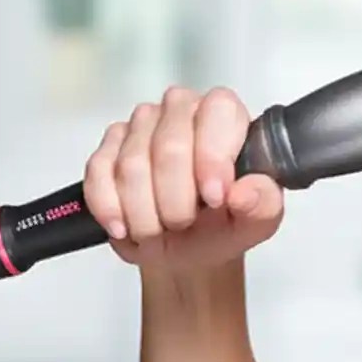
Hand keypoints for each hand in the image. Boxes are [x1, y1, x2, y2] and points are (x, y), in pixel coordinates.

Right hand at [82, 86, 283, 273]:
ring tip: (160, 229)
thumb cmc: (224, 225)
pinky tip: (125, 226)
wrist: (187, 252)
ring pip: (132, 163)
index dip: (212, 157)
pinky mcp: (107, 148)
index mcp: (227, 116)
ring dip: (145, 211)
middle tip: (184, 222)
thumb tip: (244, 192)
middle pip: (170, 145)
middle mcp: (183, 109)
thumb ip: (263, 204)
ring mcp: (141, 126)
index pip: (217, 111)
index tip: (215, 198)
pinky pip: (98, 172)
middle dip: (175, 198)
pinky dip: (111, 207)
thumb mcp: (257, 222)